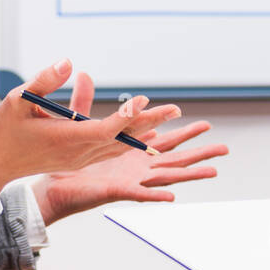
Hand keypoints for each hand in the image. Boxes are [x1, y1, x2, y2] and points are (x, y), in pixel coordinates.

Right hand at [0, 60, 184, 190]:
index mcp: (68, 139)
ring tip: (168, 115)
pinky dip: (130, 139)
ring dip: (144, 130)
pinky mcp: (81, 159)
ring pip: (120, 145)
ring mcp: (82, 159)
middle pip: (122, 138)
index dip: (126, 116)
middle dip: (150, 122)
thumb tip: (69, 62)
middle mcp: (80, 152)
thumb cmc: (6, 130)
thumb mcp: (19, 100)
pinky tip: (145, 131)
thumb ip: (45, 81)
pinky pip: (112, 150)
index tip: (142, 99)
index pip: (106, 129)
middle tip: (176, 109)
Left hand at [29, 73, 228, 223]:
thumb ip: (82, 100)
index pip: (161, 139)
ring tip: (214, 170)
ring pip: (164, 175)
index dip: (181, 131)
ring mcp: (128, 180)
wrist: (46, 185)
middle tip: (223, 146)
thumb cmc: (61, 160)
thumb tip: (82, 73)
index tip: (201, 122)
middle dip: (197, 151)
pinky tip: (172, 196)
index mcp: (128, 150)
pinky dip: (155, 195)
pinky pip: (138, 195)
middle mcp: (133, 166)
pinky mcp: (114, 191)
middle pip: (173, 158)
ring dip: (189, 174)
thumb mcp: (76, 123)